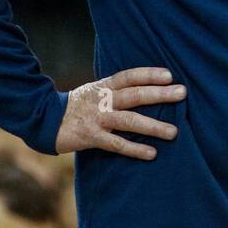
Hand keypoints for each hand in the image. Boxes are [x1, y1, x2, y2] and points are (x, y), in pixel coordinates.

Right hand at [55, 67, 183, 158]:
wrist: (44, 120)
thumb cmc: (78, 106)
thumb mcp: (95, 91)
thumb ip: (116, 90)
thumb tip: (147, 88)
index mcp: (104, 86)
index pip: (130, 76)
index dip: (149, 74)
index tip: (170, 75)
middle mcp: (103, 100)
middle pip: (135, 95)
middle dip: (160, 94)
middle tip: (182, 93)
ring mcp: (98, 119)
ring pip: (129, 120)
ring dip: (153, 126)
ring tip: (174, 132)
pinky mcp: (91, 137)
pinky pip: (117, 144)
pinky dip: (135, 149)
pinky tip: (152, 153)